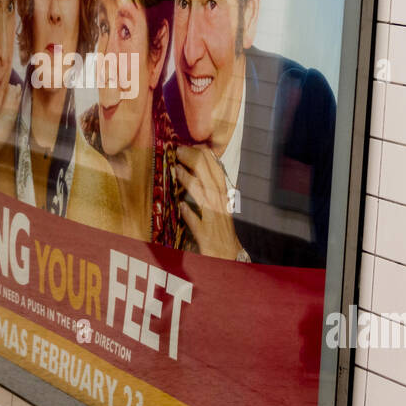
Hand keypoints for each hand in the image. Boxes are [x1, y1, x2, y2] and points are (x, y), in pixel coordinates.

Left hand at [173, 145, 244, 261]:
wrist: (229, 259)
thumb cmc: (220, 234)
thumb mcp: (217, 208)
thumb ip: (207, 191)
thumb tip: (196, 173)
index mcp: (222, 197)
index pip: (216, 170)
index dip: (203, 156)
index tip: (189, 145)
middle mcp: (220, 206)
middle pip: (210, 177)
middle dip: (194, 161)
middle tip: (178, 150)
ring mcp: (214, 221)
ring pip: (204, 196)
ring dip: (190, 181)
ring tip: (176, 170)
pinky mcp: (206, 238)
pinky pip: (198, 224)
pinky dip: (190, 214)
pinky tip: (181, 206)